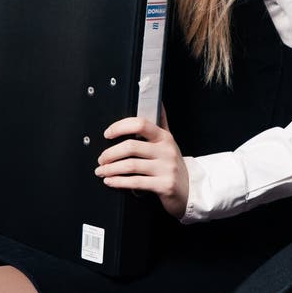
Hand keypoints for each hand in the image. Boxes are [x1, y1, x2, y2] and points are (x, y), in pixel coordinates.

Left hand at [95, 104, 188, 219]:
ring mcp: (166, 168)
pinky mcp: (164, 185)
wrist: (190, 190)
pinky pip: (136, 182)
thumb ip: (161, 123)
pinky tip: (110, 181)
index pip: (140, 124)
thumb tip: (158, 102)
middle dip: (110, 153)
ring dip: (111, 169)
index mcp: (164, 137)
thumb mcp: (169, 142)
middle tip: (101, 159)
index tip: (108, 134)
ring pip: (131, 165)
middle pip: (131, 146)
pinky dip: (119, 182)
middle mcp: (166, 150)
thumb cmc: (173, 165)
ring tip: (101, 171)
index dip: (120, 127)